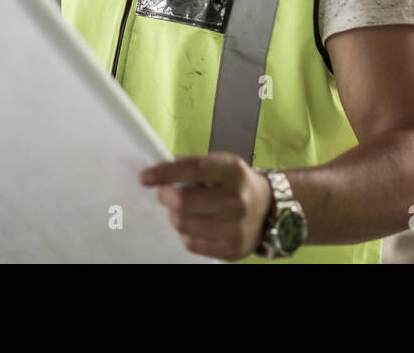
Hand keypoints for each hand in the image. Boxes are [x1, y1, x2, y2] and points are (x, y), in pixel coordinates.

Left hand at [139, 153, 272, 260]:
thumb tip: (158, 173)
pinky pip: (190, 244)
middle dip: (166, 196)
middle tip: (165, 194)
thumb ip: (191, 165)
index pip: (192, 170)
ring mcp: (235, 227)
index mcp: (232, 171)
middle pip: (183, 201)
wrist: (268, 209)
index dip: (164, 173)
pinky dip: (186, 233)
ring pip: (182, 224)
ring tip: (186, 210)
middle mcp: (236, 200)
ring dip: (176, 215)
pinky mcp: (230, 249)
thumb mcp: (221, 164)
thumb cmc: (236, 184)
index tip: (145, 177)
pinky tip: (197, 225)